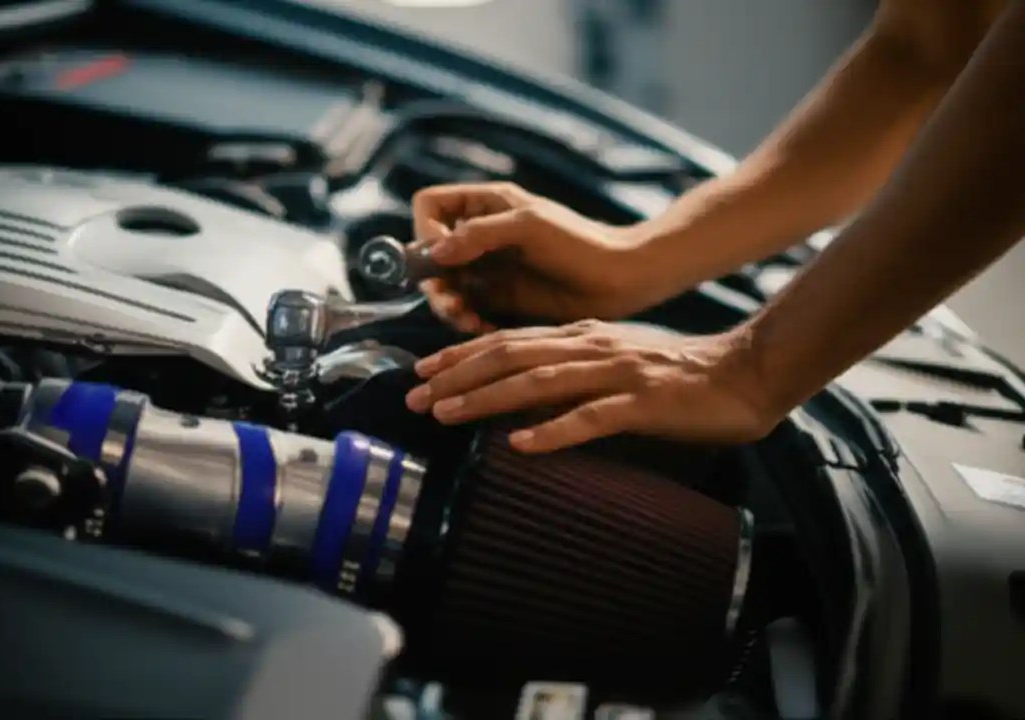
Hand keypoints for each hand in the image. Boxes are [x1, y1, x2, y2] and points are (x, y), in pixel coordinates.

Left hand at [404, 320, 780, 451]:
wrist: (743, 372)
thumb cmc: (676, 375)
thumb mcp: (613, 361)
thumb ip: (570, 370)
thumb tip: (519, 396)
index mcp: (582, 336)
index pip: (508, 338)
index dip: (461, 354)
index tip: (421, 372)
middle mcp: (591, 347)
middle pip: (510, 355)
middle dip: (457, 376)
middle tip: (414, 397)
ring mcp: (616, 373)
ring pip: (539, 381)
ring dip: (488, 398)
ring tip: (448, 414)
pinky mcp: (643, 403)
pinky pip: (592, 418)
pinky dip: (554, 431)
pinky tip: (522, 445)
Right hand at [411, 182, 669, 331]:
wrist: (621, 279)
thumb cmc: (580, 242)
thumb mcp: (528, 226)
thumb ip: (479, 234)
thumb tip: (434, 252)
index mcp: (485, 204)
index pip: (430, 206)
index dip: (424, 229)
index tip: (440, 256)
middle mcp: (480, 234)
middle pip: (429, 254)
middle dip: (435, 281)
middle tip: (452, 304)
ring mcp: (488, 267)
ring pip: (444, 286)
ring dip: (449, 306)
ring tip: (470, 322)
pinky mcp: (499, 298)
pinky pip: (467, 310)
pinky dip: (469, 322)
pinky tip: (486, 329)